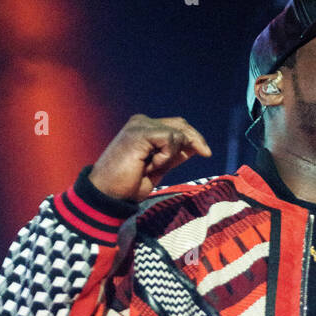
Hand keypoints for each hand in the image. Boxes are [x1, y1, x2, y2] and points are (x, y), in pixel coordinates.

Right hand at [88, 114, 211, 201]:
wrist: (109, 193)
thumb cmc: (129, 184)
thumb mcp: (158, 168)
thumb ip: (173, 155)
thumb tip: (194, 146)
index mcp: (145, 128)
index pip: (176, 126)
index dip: (193, 138)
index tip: (206, 153)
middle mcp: (142, 122)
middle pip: (180, 124)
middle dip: (195, 140)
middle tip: (206, 154)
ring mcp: (139, 125)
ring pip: (177, 134)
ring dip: (171, 156)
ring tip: (151, 167)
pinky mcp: (140, 132)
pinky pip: (169, 139)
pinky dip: (166, 156)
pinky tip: (151, 165)